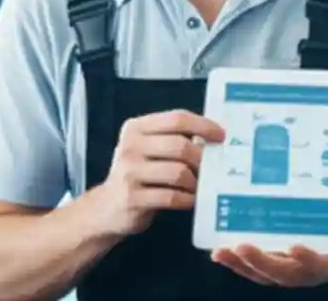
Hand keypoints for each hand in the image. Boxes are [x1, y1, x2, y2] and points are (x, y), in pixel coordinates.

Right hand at [90, 109, 225, 237]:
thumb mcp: (146, 149)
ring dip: (195, 182)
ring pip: (179, 173)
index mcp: (136, 128)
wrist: (106, 208)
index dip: (203, 125)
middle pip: (180, 146)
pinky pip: (172, 197)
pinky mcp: (133, 198)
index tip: (221, 136)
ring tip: (198, 186)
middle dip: (202, 159)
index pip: (177, 119)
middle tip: (211, 168)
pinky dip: (187, 199)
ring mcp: (130, 173)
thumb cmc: (136, 174)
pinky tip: (189, 199)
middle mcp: (130, 146)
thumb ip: (172, 139)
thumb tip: (213, 139)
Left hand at [211, 181, 327, 286]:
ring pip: (265, 273)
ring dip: (243, 264)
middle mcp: (311, 267)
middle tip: (243, 246)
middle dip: (262, 262)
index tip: (297, 246)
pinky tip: (219, 249)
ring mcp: (293, 266)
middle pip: (285, 273)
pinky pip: (256, 267)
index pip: (322, 263)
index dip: (308, 258)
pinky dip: (238, 261)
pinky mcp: (278, 260)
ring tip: (222, 250)